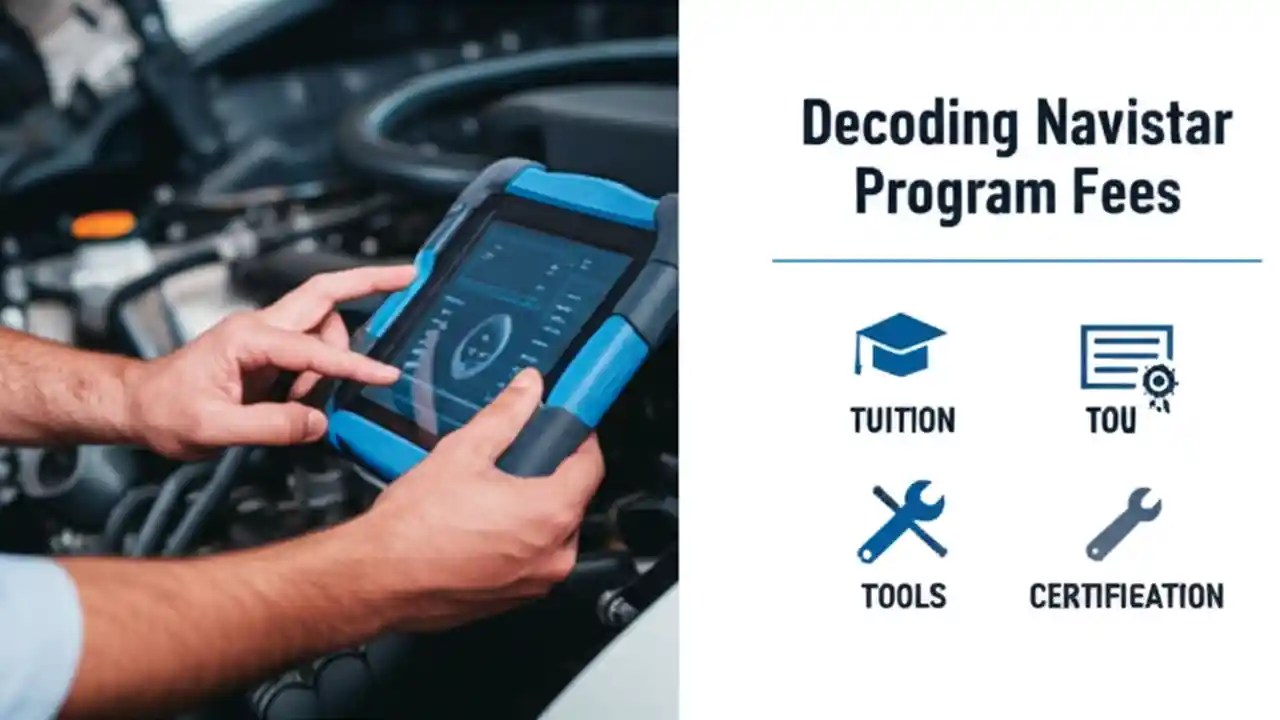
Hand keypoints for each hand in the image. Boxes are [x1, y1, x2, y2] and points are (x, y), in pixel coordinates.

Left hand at [126, 265, 415, 458]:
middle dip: (368, 282)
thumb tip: (319, 423)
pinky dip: (321, 368)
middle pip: (325, 293)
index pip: (313, 350)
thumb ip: (271, 426)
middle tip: (410, 275)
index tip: (386, 375)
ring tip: (306, 399)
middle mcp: (259, 327)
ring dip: (331, 358)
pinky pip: (312, 349)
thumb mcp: (214, 428)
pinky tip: (304, 396)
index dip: (352, 365)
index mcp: (246, 338)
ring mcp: (265, 336)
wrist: (138, 405)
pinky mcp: (269, 352)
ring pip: (323, 328)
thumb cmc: (166, 412)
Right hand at [348, 367, 605, 630]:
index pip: (591, 467)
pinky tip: (482, 526)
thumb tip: (529, 388)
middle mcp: (553, 556)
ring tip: (494, 493)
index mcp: (551, 514)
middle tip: (520, 458)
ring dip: (534, 510)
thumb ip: (506, 416)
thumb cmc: (415, 524)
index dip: (580, 440)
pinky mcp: (513, 601)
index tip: (566, 428)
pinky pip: (530, 561)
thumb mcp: (463, 452)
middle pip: (573, 501)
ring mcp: (535, 584)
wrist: (375, 580)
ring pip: (552, 534)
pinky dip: (517, 541)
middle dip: (552, 475)